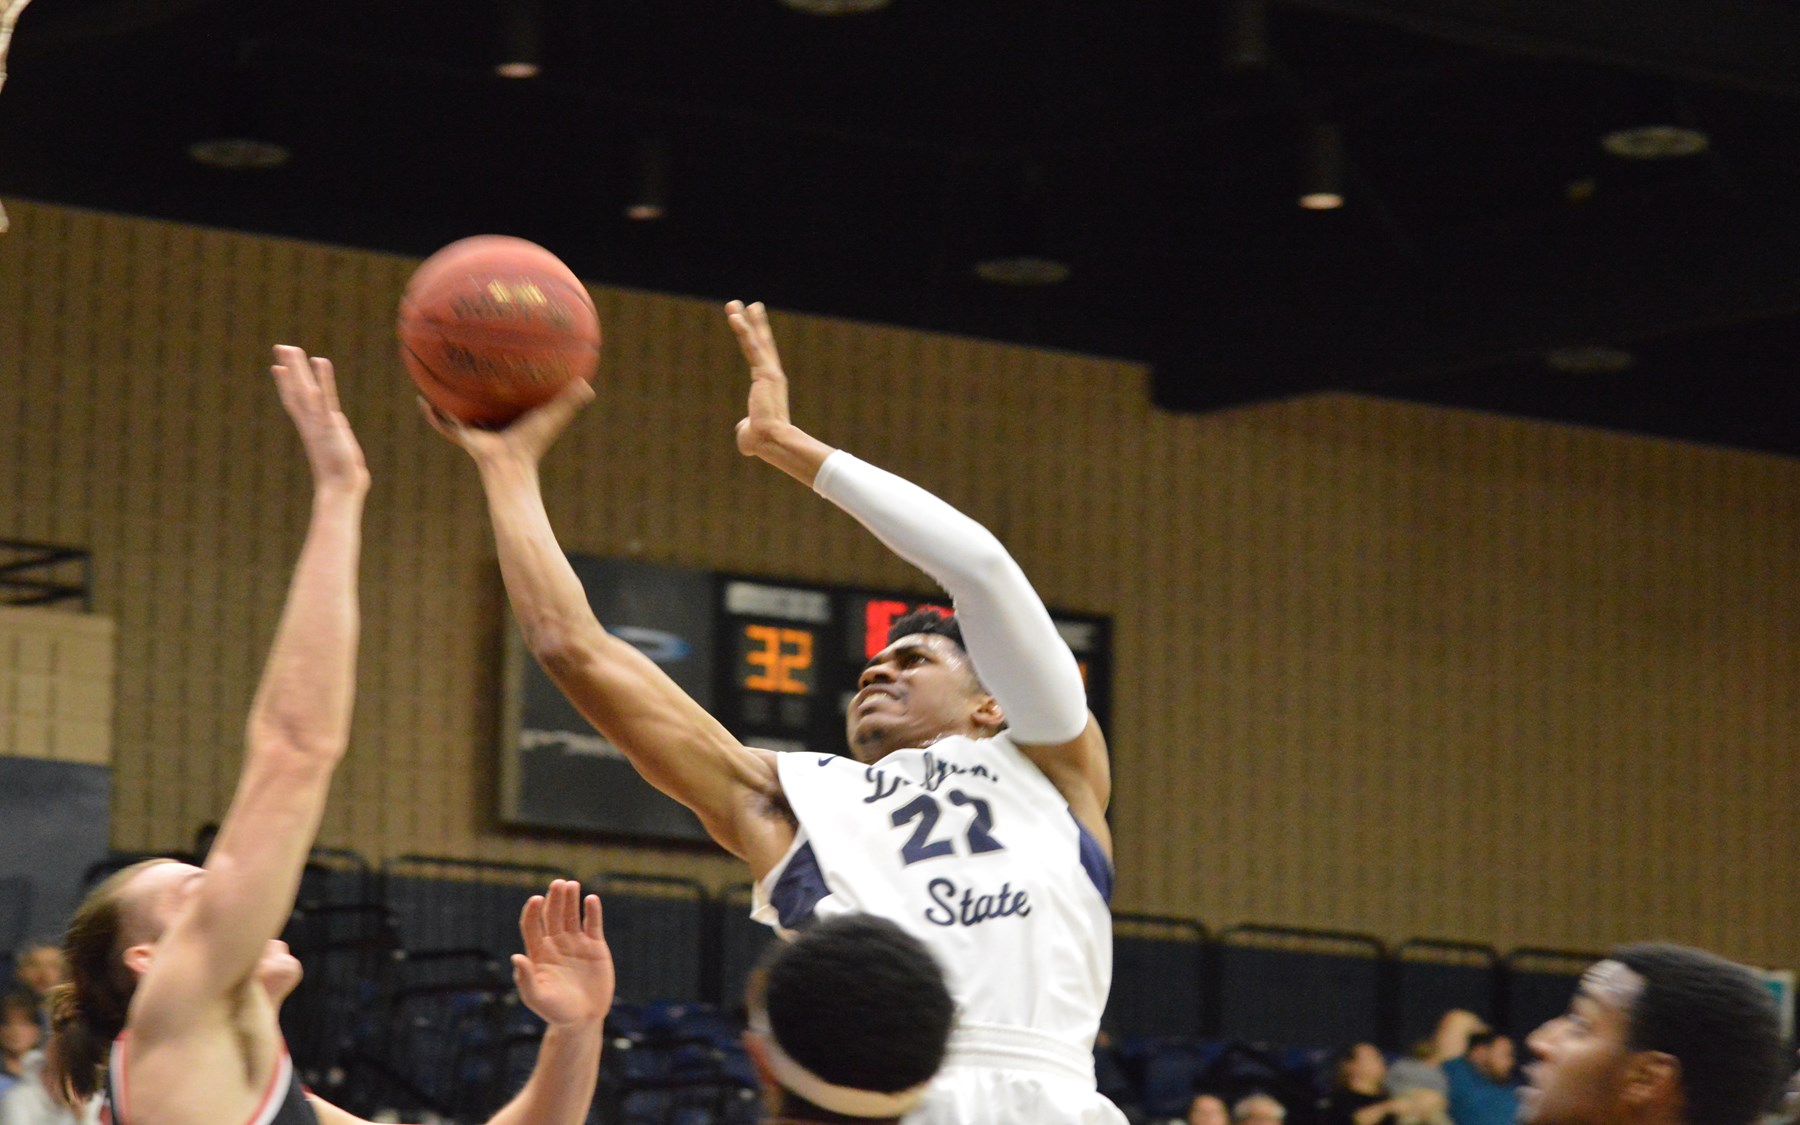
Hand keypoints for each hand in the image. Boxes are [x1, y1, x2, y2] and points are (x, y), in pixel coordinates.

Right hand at [272, 345, 368, 494]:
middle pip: (296, 390)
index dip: (286, 384)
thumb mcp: (333, 453)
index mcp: (310, 428)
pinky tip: (320, 362)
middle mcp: (311, 422)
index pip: (294, 402)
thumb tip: (334, 436)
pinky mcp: (330, 423)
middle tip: (280, 346)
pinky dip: (323, 379)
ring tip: (292, 348)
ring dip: (298, 368)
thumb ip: (332, 443)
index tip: (277, 367)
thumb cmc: (341, 475)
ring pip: (305, 390)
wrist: (341, 488)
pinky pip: (325, 396)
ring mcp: (319, 422)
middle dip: (289, 369)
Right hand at [419, 378, 595, 470]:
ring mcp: (475, 430)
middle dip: (471, 387)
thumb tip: (589, 386)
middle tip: (462, 364)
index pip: (505, 396)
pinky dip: (432, 415)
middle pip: (478, 401)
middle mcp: (491, 422)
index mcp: (510, 417)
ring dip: (446, 398)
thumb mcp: (553, 417)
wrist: (511, 467)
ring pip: (457, 411)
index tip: (498, 364)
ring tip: (432, 379)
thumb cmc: (534, 444)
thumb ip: (569, 402)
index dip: (501, 384)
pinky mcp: (462, 436)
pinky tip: (420, 399)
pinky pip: (443, 424)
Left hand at [511, 880, 613, 1027]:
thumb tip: (516, 957)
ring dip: (571, 899)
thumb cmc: (555, 1011)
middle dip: (554, 899)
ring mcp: (576, 943)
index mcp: (538, 953)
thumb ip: (525, 979)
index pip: (532, 926)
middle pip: (553, 915)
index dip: (533, 912)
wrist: (583, 1019)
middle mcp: (555, 943)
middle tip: (558, 884)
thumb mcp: (537, 997)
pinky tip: (591, 899)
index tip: (536, 899)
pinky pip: (593, 924)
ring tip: (571, 885)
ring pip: (572, 915)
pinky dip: (592, 911)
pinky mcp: (595, 946)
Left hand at [727, 300, 792, 459]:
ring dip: (745, 320)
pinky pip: (751, 346)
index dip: (755, 341)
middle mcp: (772, 376)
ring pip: (755, 341)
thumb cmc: (763, 441)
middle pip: (761, 343)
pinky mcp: (765, 372)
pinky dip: (743, 330)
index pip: (759, 359)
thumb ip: (744, 426)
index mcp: (768, 387)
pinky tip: (735, 315)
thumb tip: (741, 430)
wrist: (773, 441)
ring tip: (734, 304)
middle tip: (751, 305)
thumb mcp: (748, 432)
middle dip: (755, 323)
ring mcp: (770, 372)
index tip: (752, 327)